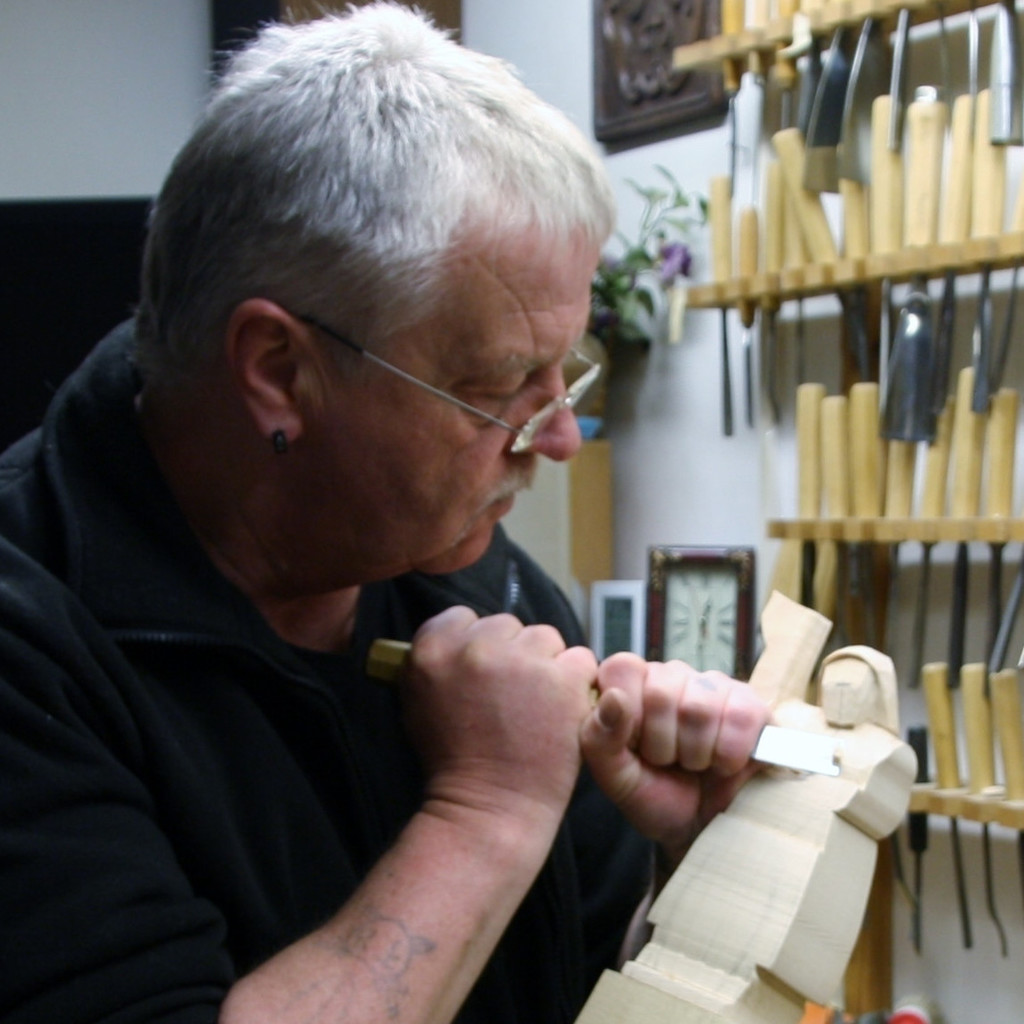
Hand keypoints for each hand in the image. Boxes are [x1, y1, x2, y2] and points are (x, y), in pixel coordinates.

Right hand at [401, 606, 598, 829]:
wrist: (488, 807)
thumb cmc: (453, 762)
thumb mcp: (418, 703)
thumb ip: (437, 663)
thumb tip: (458, 639)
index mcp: (433, 649)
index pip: (463, 618)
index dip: (478, 644)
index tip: (484, 672)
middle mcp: (475, 647)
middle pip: (508, 626)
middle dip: (514, 654)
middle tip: (513, 695)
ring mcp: (521, 661)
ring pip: (546, 638)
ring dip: (547, 665)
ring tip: (539, 705)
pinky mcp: (562, 679)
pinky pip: (580, 660)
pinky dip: (578, 683)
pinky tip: (563, 711)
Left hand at [579, 653, 769, 868]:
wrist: (702, 829)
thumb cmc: (653, 795)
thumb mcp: (615, 778)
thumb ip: (598, 738)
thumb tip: (613, 698)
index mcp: (631, 683)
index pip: (621, 669)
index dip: (627, 717)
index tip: (633, 746)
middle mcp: (671, 675)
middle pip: (660, 693)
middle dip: (661, 745)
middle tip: (667, 762)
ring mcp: (712, 684)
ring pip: (699, 708)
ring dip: (695, 754)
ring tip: (694, 764)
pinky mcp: (750, 703)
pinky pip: (740, 717)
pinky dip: (728, 755)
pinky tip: (722, 763)